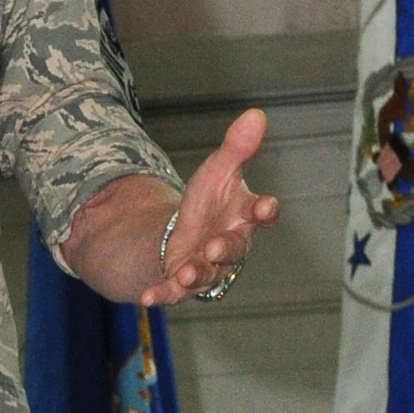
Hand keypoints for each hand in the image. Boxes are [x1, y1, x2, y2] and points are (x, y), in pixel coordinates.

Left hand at [60, 111, 278, 306]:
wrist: (182, 236)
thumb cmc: (209, 203)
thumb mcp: (217, 170)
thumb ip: (236, 148)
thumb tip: (256, 114)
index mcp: (242, 217)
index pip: (260, 213)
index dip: (264, 211)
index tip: (266, 207)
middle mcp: (229, 246)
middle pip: (233, 250)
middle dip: (225, 249)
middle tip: (215, 245)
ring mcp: (207, 268)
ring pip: (207, 275)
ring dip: (196, 274)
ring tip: (185, 273)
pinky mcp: (182, 284)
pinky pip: (173, 293)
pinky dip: (161, 295)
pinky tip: (147, 298)